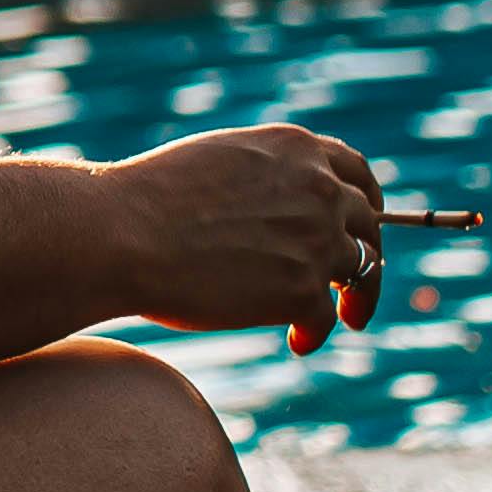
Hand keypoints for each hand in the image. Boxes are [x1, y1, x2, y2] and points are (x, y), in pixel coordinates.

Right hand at [99, 123, 384, 354]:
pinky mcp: (302, 291)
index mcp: (297, 149)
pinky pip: (326, 317)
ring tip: (339, 319)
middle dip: (367, 256)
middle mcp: (319, 189)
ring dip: (353, 299)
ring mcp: (315, 240)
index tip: (363, 224)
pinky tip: (296, 342)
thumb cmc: (151, 199)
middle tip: (353, 286)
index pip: (357, 172)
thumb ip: (266, 175)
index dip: (367, 201)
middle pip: (368, 226)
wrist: (123, 233)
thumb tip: (284, 207)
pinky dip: (314, 332)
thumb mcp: (220, 160)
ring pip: (359, 272)